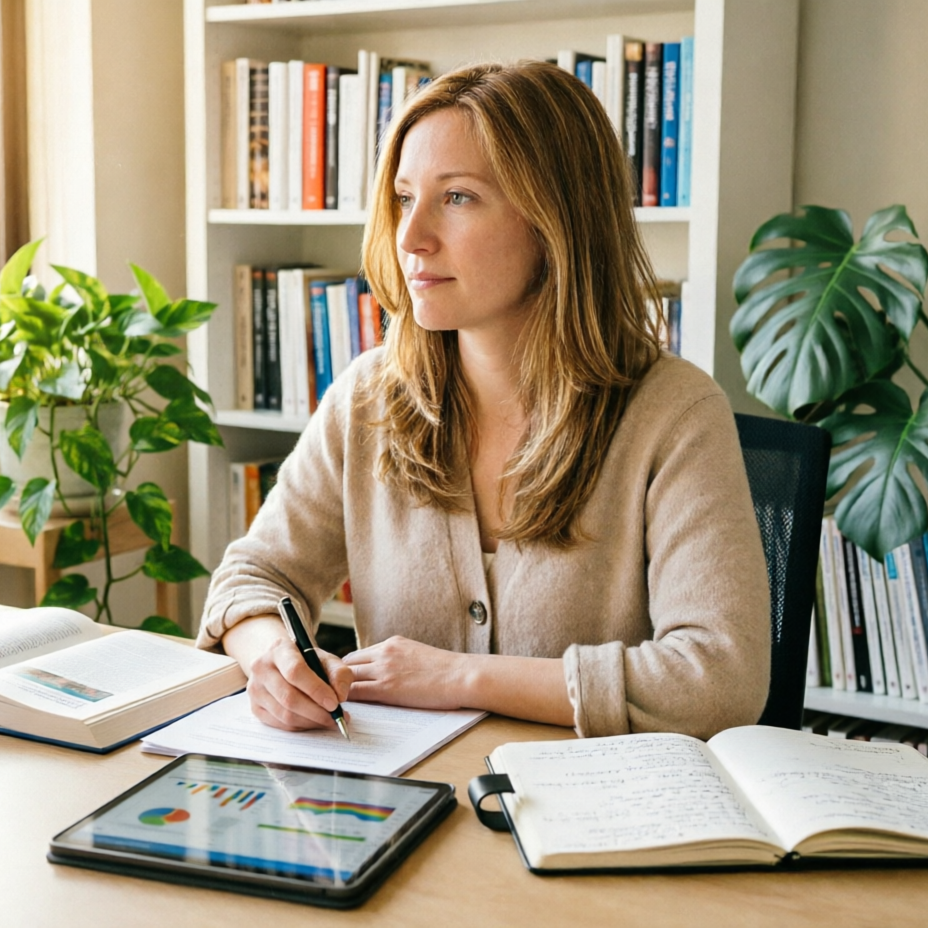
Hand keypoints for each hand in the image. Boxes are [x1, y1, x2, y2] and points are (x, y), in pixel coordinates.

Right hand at [245, 633, 354, 731]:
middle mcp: (262, 668)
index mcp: (279, 649)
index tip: (335, 703)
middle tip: (337, 717)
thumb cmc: (307, 661)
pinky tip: (314, 721)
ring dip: (311, 721)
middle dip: (316, 711)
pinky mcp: (255, 707)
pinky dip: (301, 726)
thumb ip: (339, 674)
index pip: (295, 671)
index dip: (316, 689)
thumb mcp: (326, 659)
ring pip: (284, 714)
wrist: (281, 663)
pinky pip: (280, 724)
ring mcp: (255, 689)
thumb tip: (340, 695)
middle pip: (288, 697)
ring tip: (329, 720)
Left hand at [342, 636, 468, 709]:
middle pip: (348, 664)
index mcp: (392, 643)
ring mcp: (384, 669)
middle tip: (334, 695)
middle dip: (340, 680)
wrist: (461, 676)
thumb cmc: (446, 671)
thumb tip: (386, 673)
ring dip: (340, 691)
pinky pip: (357, 693)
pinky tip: (345, 710)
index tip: (345, 683)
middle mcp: (384, 652)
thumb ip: (398, 659)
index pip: (358, 654)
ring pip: (348, 678)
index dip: (349, 670)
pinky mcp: (387, 687)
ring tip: (334, 705)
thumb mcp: (417, 654)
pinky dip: (348, 701)